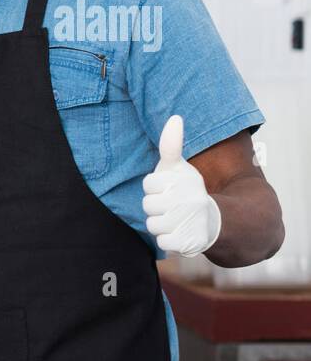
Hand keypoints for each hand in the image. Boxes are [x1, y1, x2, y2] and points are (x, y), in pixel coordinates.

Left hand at [142, 115, 221, 257]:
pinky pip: (162, 242)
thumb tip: (175, 118)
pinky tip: (179, 232)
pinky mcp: (189, 242)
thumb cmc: (187, 190)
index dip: (155, 187)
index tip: (168, 188)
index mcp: (185, 180)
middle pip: (148, 205)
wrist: (213, 221)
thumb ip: (172, 145)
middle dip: (156, 206)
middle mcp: (189, 200)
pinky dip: (168, 239)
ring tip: (176, 218)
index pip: (149, 184)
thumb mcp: (179, 167)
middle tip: (172, 205)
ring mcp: (189, 222)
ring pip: (152, 224)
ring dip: (160, 223)